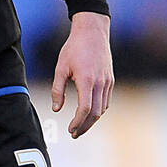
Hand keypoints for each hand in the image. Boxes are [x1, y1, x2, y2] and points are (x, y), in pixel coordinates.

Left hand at [51, 12, 113, 138]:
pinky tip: (89, 114)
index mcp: (87, 80)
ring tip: (80, 127)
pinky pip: (106, 101)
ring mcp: (108, 81)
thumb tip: (56, 109)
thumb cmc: (74, 48)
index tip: (70, 129)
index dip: (78, 122)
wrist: (93, 32)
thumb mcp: (61, 68)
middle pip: (96, 113)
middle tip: (74, 134)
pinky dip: (98, 110)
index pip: (85, 108)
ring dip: (92, 120)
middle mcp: (100, 82)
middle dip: (85, 126)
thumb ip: (58, 90)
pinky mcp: (110, 79)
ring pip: (103, 108)